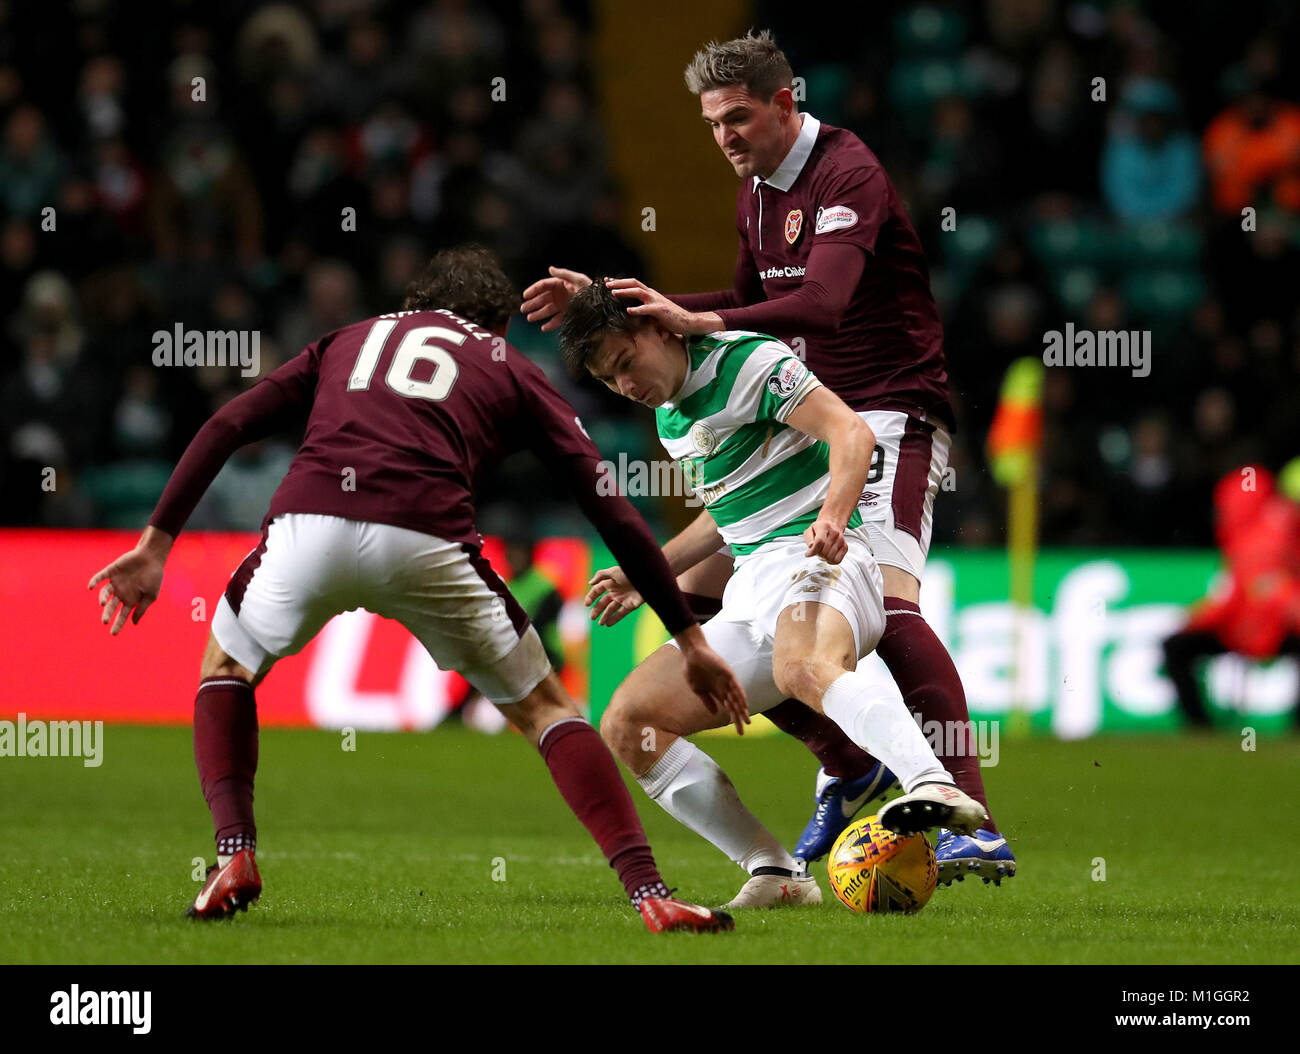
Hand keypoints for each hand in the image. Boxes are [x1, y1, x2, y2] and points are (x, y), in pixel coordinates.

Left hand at [88, 543, 165, 634]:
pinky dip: (95, 581)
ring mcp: (116, 582)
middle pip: (111, 606)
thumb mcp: (151, 596)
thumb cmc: (154, 577)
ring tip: (103, 603)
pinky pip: (100, 577)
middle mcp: (122, 592)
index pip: (122, 614)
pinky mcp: (112, 571)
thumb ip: (142, 609)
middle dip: (108, 613)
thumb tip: (133, 623)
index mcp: (131, 599)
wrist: (152, 557)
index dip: (118, 624)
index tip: (113, 634)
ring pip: (105, 592)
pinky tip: (90, 587)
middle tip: (105, 621)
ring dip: (103, 598)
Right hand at [520, 266, 591, 331]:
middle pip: (543, 299)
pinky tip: (543, 328)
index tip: (525, 295)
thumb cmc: (590, 289)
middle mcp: (560, 294)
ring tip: (530, 318)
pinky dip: (550, 324)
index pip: (543, 286)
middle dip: (532, 304)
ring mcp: (563, 305)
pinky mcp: (567, 314)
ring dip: (538, 314)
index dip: (533, 290)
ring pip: (547, 310)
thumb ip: (564, 274)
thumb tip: (550, 269)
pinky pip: (557, 320)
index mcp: (561, 284)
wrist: (601, 305)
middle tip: (523, 309)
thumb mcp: (578, 279)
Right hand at [585, 565, 642, 626]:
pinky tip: (608, 624)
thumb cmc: (630, 572)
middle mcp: (616, 591)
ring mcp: (623, 598)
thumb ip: (600, 575)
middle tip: (592, 617)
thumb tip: (590, 583)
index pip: (597, 591)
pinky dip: (614, 619)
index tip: (586, 604)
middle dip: (597, 610)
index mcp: (610, 583)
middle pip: (603, 602)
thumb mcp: (614, 571)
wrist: (647, 578)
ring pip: (611, 609)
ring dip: (605, 616)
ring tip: (600, 623)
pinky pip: (621, 613)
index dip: (591, 597)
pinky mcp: (631, 605)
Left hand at [604, 278, 721, 334]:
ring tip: (613, 293)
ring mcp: (657, 301)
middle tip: (606, 284)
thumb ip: (644, 310)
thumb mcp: (654, 313)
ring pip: (638, 291)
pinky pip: (647, 308)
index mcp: (650, 294)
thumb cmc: (671, 319)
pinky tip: (628, 310)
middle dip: (619, 283)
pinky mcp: (661, 310)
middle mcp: (652, 294)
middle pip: (634, 283)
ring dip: (625, 291)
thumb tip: (631, 314)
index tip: (607, 281)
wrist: (689, 322)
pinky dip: (637, 309)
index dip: (620, 282)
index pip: (633, 284)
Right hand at [677, 629, 748, 734]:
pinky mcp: (728, 673)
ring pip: (737, 698)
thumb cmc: (693, 670)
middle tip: (743, 732)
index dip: (734, 719)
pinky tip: (744, 704)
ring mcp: (727, 681)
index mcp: (717, 692)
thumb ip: (707, 701)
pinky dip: (740, 696)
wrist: (692, 654)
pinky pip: (736, 686)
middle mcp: (724, 688)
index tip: (738, 731)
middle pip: (735, 706)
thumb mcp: (698, 689)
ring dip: (742, 709)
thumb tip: (716, 714)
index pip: (729, 708)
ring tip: (746, 720)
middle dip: (739, 718)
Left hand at [803, 517, 847, 563]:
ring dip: (824, 558)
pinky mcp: (845, 546)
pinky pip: (837, 560)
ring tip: (822, 552)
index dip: (813, 550)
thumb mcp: (809, 530)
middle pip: (824, 551)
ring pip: (830, 557)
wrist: (832, 524)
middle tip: (816, 551)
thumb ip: (808, 538)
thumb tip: (811, 546)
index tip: (808, 554)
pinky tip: (827, 556)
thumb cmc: (820, 529)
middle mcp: (835, 532)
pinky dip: (831, 561)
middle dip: (817, 554)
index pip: (820, 541)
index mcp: (824, 526)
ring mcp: (841, 540)